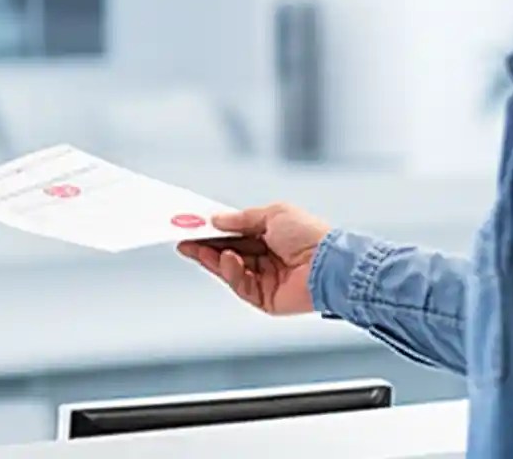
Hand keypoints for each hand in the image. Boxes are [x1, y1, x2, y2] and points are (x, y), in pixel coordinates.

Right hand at [177, 203, 330, 314]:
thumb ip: (242, 219)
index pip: (235, 234)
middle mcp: (267, 258)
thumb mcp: (273, 214)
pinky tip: (228, 259)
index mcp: (270, 236)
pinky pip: (240, 285)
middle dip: (205, 246)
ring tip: (199, 248)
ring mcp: (265, 279)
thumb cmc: (311, 236)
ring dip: (213, 258)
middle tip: (183, 239)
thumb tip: (217, 220)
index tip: (193, 226)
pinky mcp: (265, 298)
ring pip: (229, 270)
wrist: (329, 264)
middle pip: (228, 252)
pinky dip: (231, 272)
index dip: (214, 230)